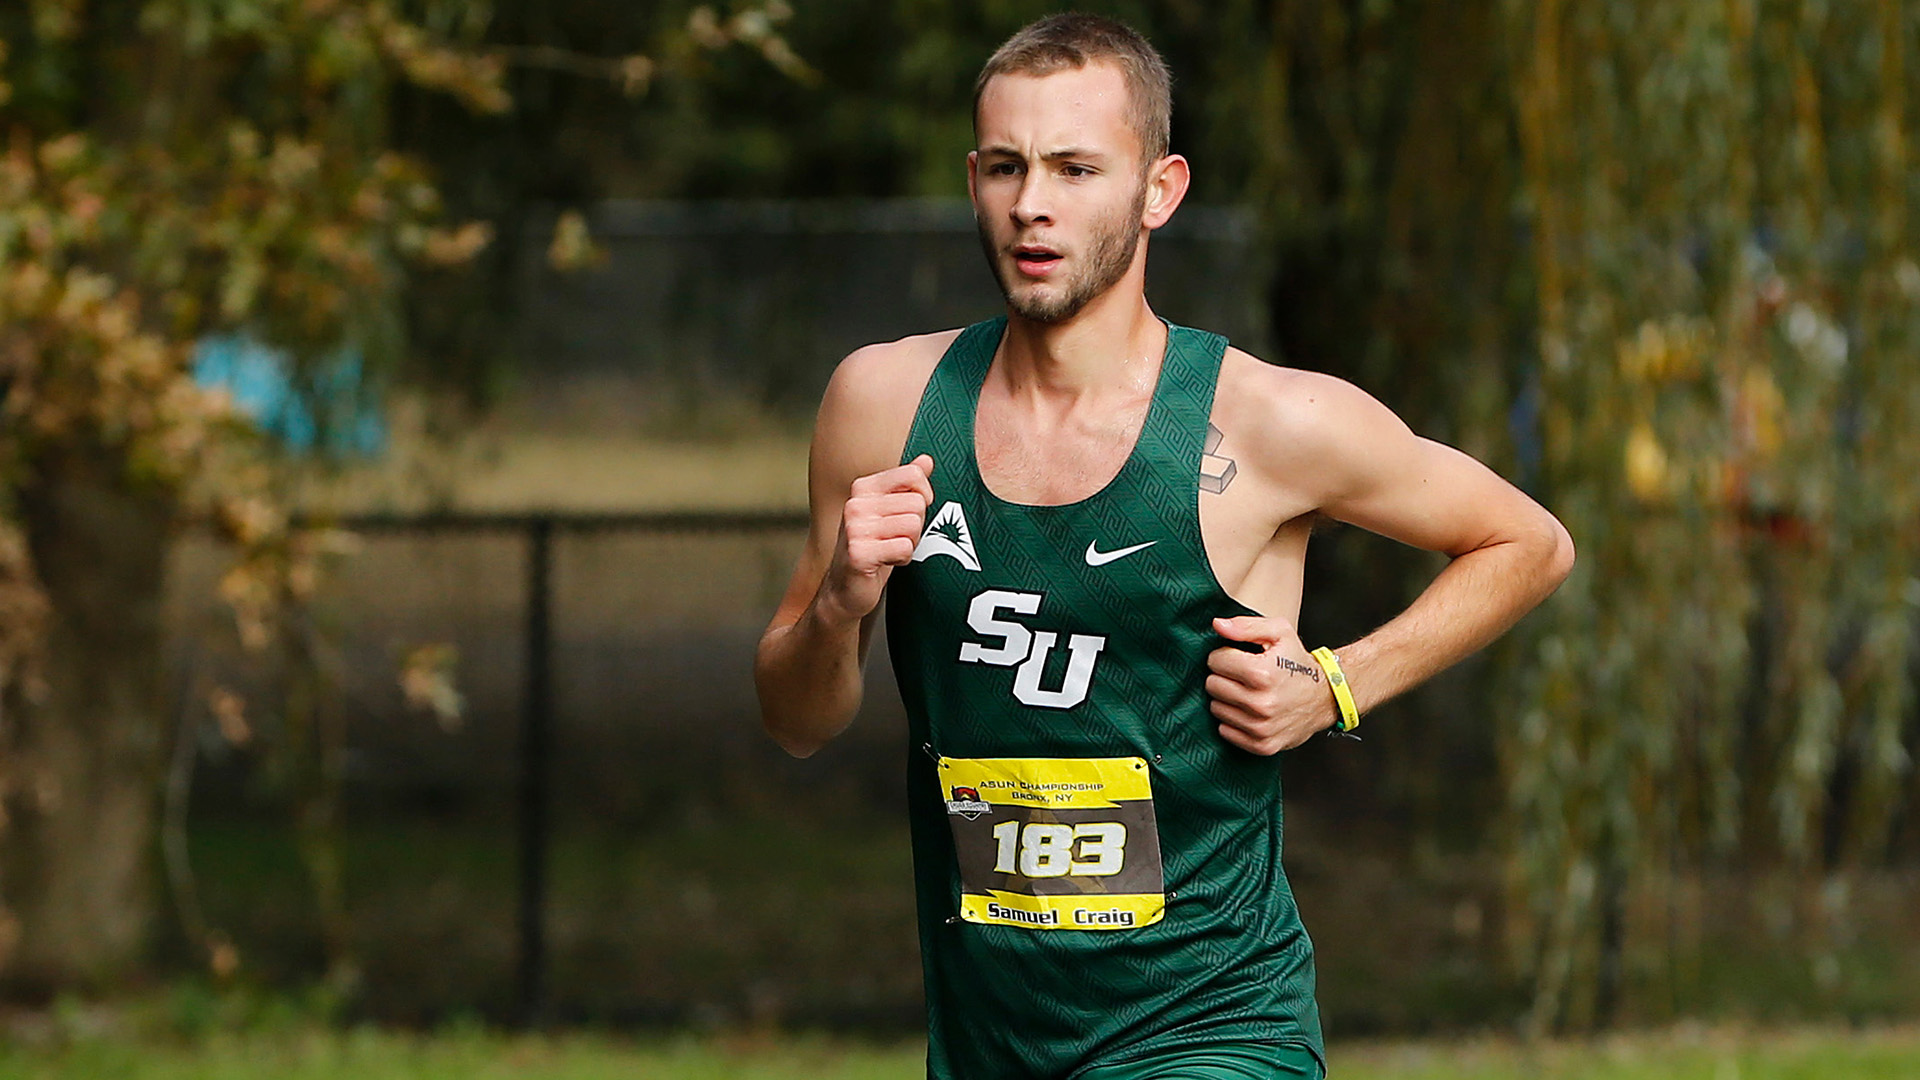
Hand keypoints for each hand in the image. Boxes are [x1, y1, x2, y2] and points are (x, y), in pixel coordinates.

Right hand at [816, 455, 934, 624]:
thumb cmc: (872, 548)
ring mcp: (855, 528)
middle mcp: (856, 503)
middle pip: (918, 503)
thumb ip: (907, 484)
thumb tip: (926, 459)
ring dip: (909, 543)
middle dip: (915, 526)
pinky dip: (902, 558)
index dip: (923, 496)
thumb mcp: (890, 512)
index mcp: (863, 487)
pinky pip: (904, 547)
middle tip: (895, 538)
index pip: (913, 475)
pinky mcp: (859, 552)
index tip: (910, 512)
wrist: (845, 589)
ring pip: (914, 525)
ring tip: (889, 549)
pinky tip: (884, 562)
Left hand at [1205, 615, 1338, 754]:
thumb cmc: (1299, 663)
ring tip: (1248, 692)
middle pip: (1212, 685)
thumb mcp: (1279, 633)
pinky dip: (1233, 720)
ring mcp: (1261, 727)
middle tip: (1243, 676)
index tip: (1238, 658)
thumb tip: (1218, 625)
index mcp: (1262, 673)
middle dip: (1223, 677)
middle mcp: (1261, 703)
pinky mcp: (1262, 745)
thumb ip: (1246, 626)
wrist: (1326, 697)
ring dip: (1227, 699)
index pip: (1215, 661)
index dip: (1224, 656)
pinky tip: (1249, 711)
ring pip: (1216, 708)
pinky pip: (1225, 731)